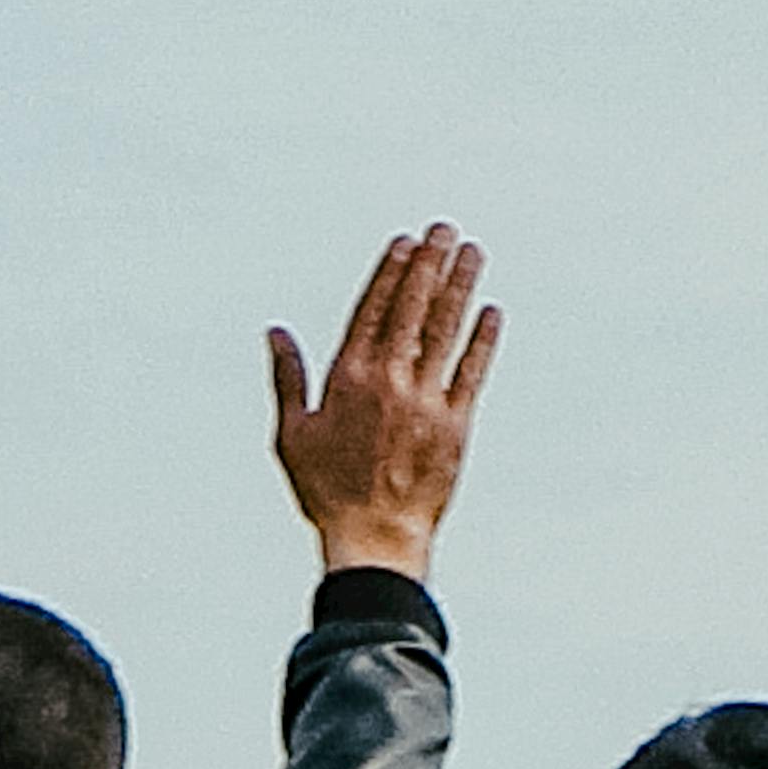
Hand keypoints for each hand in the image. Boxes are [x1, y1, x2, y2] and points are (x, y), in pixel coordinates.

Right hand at [268, 227, 499, 577]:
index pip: (373, 309)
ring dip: (459, 288)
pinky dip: (483, 341)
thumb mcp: (292, 434)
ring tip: (472, 254)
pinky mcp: (455, 425)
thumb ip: (287, 377)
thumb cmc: (328, 492)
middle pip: (413, 308)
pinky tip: (491, 313)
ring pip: (445, 330)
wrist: (375, 538)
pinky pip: (472, 372)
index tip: (406, 242)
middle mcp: (389, 380)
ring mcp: (426, 401)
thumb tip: (276, 332)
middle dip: (429, 264)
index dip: (391, 272)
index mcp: (348, 377)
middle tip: (444, 230)